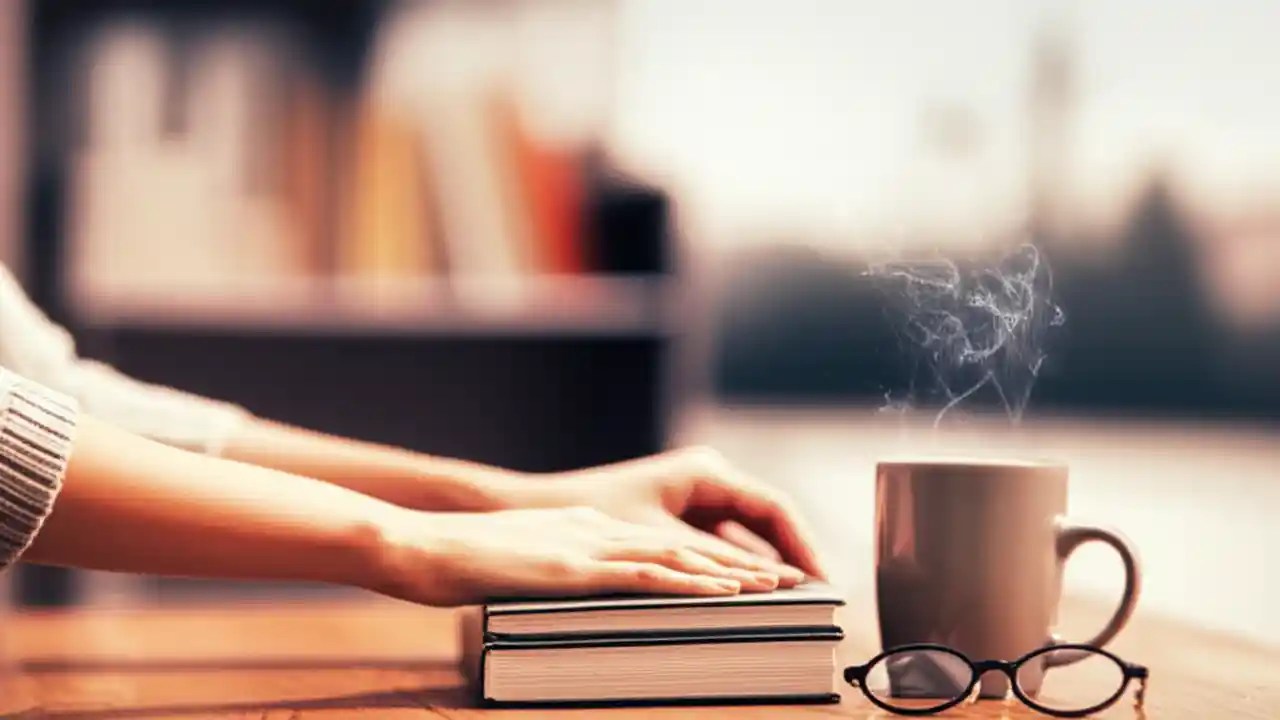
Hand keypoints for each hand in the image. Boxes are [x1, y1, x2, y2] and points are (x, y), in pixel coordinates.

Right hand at [367, 506, 788, 606]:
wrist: (423, 545)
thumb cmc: (458, 560)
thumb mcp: (516, 559)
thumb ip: (551, 566)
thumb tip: (566, 584)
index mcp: (583, 525)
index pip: (658, 539)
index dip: (706, 555)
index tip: (744, 569)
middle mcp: (595, 528)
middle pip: (679, 542)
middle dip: (734, 560)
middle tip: (782, 575)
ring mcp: (587, 545)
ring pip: (675, 555)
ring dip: (728, 572)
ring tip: (774, 586)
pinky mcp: (576, 567)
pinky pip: (646, 574)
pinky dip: (691, 582)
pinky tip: (722, 592)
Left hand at [520, 447, 827, 581]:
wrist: (545, 508)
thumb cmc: (596, 515)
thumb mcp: (662, 543)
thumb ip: (717, 560)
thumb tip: (773, 581)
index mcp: (706, 471)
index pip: (775, 507)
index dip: (805, 545)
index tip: (824, 579)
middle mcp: (707, 476)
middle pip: (769, 519)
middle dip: (794, 556)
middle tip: (822, 596)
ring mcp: (697, 494)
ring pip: (750, 532)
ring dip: (770, 563)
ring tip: (797, 600)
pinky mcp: (684, 514)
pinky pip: (727, 540)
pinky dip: (743, 565)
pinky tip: (757, 593)